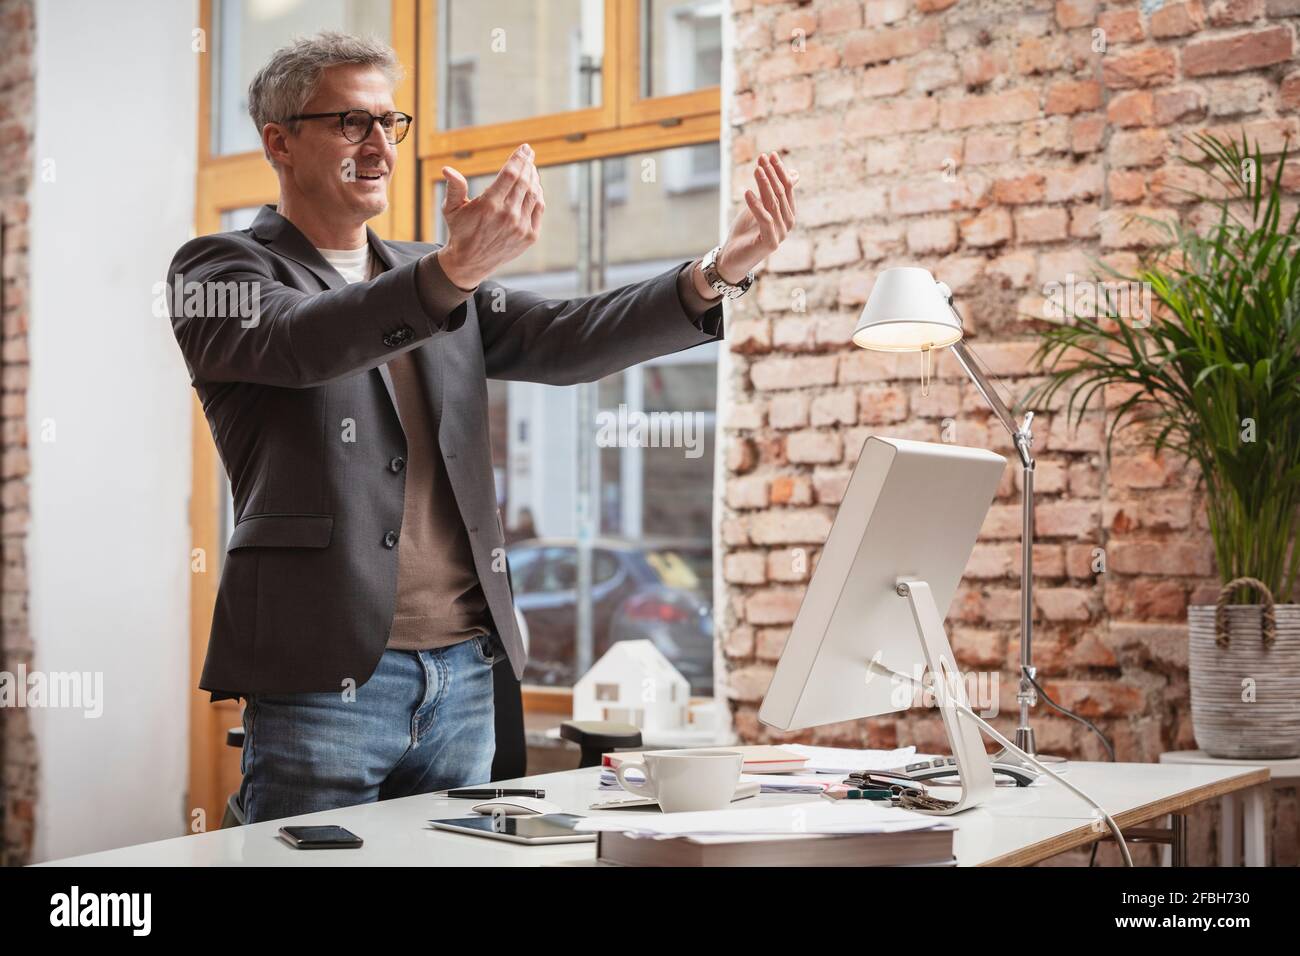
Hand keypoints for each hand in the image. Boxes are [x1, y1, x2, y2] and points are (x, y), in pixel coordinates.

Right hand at [436, 144, 544, 288]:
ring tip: (531, 168)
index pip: (510, 174)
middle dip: (528, 164)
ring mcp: (521, 227)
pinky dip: (538, 195)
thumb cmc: (460, 231)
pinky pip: (538, 209)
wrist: (470, 263)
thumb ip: (454, 187)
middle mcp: (508, 215)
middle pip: (524, 181)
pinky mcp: (530, 236)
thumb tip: (447, 169)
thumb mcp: (452, 208)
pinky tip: (534, 186)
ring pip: (534, 194)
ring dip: (534, 177)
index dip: (519, 158)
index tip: (524, 148)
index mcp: (489, 205)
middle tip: (529, 154)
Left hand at [715, 151, 798, 283]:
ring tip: (756, 170)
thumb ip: (774, 192)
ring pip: (773, 203)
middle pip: (781, 193)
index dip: (779, 170)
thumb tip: (795, 173)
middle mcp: (787, 223)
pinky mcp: (770, 242)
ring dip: (764, 185)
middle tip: (761, 158)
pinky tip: (747, 193)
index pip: (787, 187)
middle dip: (771, 174)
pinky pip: (764, 219)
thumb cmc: (746, 232)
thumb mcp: (760, 206)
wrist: (733, 257)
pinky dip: (756, 205)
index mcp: (788, 213)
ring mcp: (780, 234)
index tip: (770, 154)